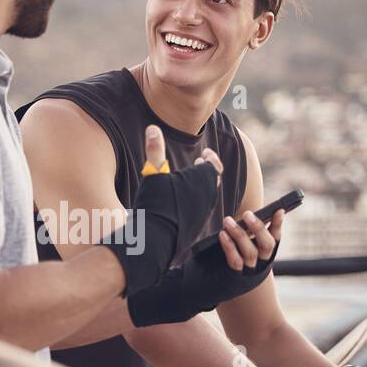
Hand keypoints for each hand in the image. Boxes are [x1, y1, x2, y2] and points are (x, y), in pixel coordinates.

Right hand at [98, 127, 220, 296]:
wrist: (156, 239)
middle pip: (213, 181)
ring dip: (201, 188)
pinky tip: (183, 205)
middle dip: (207, 172)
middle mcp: (208, 197)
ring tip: (191, 183)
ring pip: (208, 197)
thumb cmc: (155, 203)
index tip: (204, 155)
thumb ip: (155, 150)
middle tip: (201, 165)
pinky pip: (200, 212)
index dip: (210, 159)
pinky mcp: (196, 228)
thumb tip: (153, 127)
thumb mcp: (153, 173)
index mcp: (203, 180)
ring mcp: (203, 214)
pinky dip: (195, 203)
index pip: (214, 166)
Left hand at [217, 208, 282, 271]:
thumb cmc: (240, 253)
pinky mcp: (237, 274)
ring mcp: (251, 267)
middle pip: (267, 245)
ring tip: (227, 221)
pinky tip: (222, 234)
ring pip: (250, 252)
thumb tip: (248, 211)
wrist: (232, 280)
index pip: (276, 235)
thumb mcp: (249, 242)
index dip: (278, 224)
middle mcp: (263, 259)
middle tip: (247, 213)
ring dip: (239, 234)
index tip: (279, 210)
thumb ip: (251, 228)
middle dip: (258, 228)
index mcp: (268, 248)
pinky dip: (229, 246)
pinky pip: (235, 260)